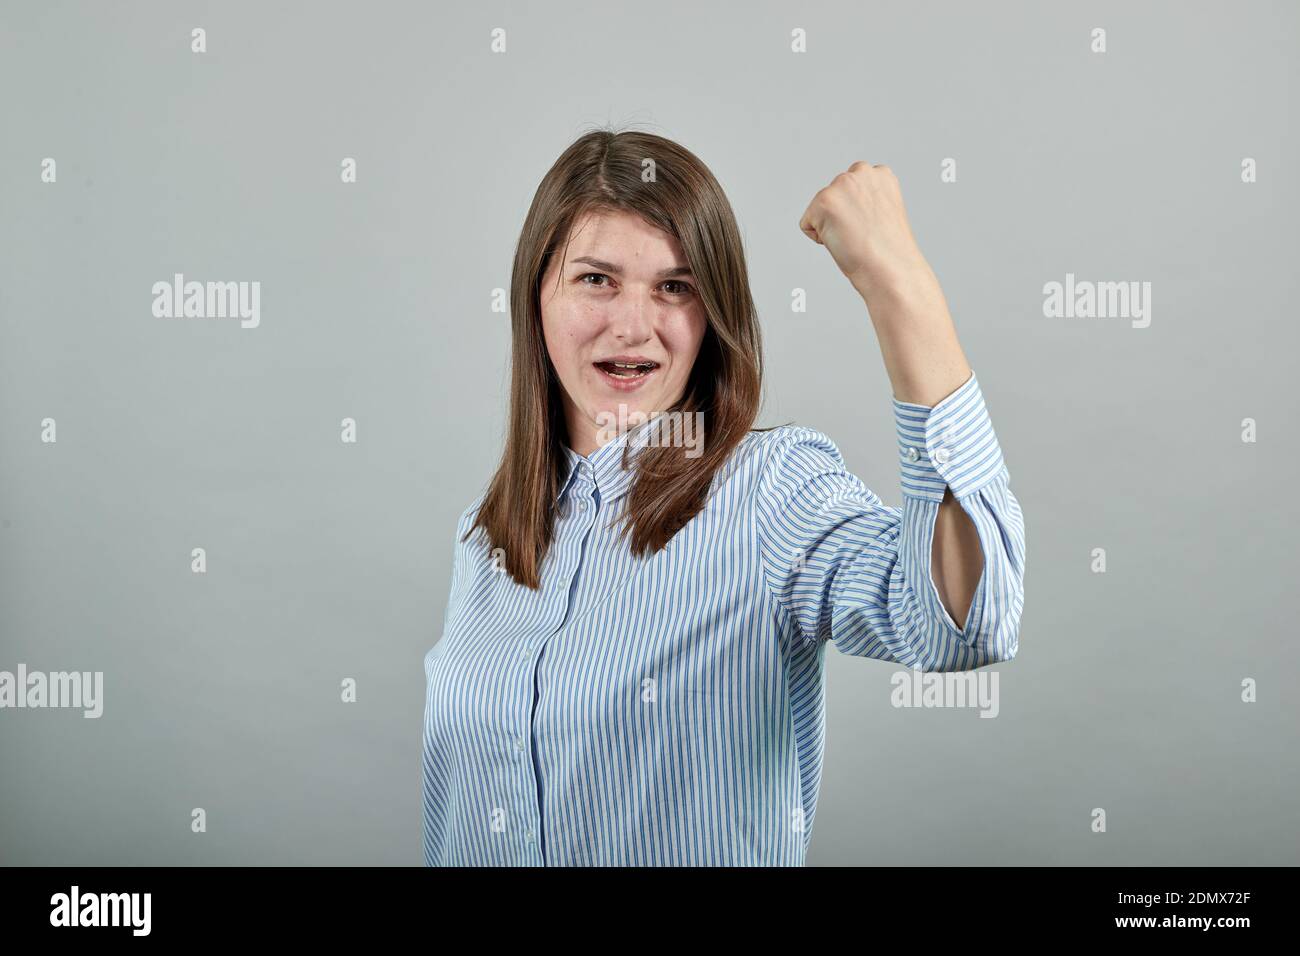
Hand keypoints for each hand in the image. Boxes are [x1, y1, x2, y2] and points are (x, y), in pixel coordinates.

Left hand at [798, 162, 933, 302]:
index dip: (856, 213)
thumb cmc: (889, 251)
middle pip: (833, 196)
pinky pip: (807, 224)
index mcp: (881, 174)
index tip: (870, 227)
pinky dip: (819, 238)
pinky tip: (842, 242)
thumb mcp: (883, 214)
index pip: (851, 188)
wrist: (890, 267)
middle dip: (841, 216)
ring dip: (830, 226)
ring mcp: (842, 184)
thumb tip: (847, 208)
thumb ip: (866, 201)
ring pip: (819, 209)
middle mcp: (862, 172)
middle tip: (861, 234)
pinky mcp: (824, 201)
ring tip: (854, 238)